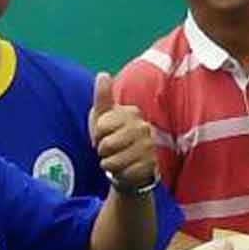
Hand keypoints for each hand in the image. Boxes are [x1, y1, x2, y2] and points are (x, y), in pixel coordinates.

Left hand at [88, 73, 158, 194]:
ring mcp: (149, 147)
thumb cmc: (114, 137)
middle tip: (110, 150)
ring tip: (117, 160)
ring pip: (113, 161)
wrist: (131, 164)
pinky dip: (120, 175)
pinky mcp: (151, 166)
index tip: (104, 135)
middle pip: (106, 145)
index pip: (100, 127)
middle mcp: (143, 127)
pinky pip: (124, 174)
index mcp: (131, 113)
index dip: (96, 135)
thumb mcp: (103, 117)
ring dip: (109, 164)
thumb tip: (103, 74)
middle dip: (103, 151)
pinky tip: (126, 170)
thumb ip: (102, 97)